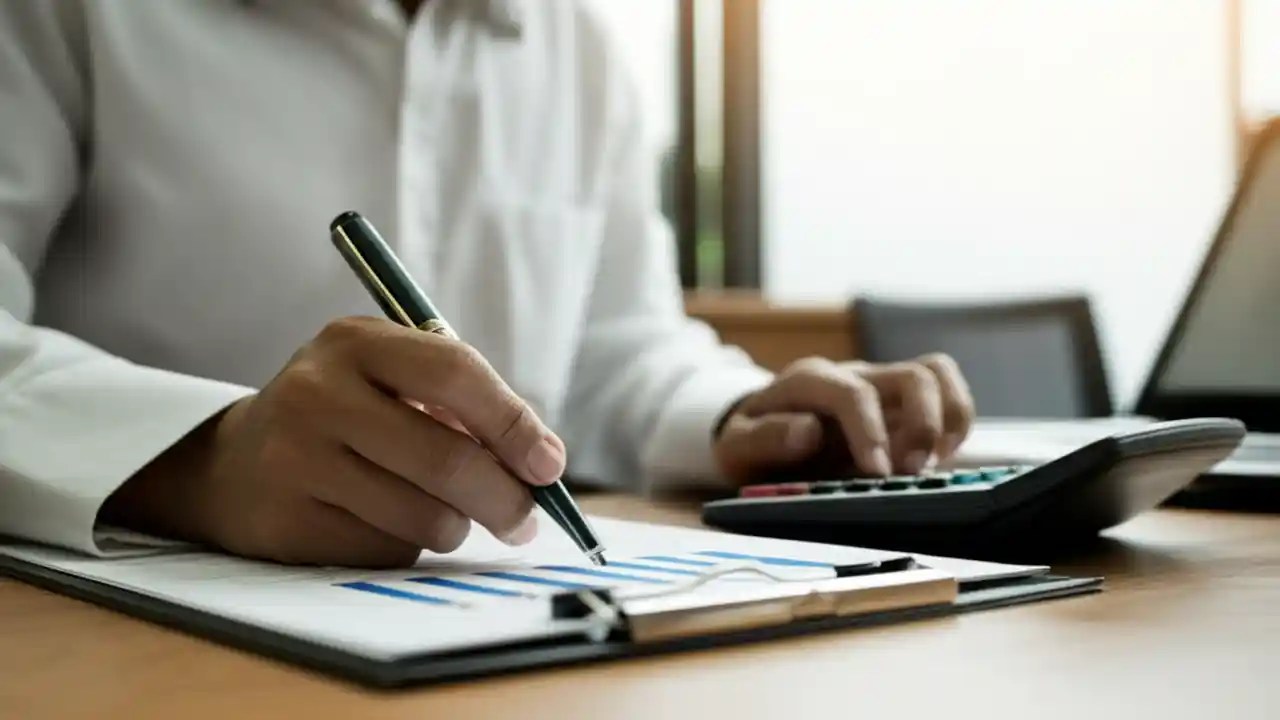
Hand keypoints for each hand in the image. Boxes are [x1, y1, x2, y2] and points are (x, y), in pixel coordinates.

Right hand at [101, 317, 565, 567]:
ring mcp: (295, 459)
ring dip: (454, 525)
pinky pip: (386, 550)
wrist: (236, 464)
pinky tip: (379, 522)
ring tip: (441, 512)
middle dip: (505, 498)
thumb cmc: (347, 416)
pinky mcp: (287, 523)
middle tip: (526, 519)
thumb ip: (463, 407)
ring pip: (423, 515)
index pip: (455, 374)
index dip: (514, 422)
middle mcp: (318, 392)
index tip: (549, 464)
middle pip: (446, 457)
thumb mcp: (391, 381)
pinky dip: (406, 545)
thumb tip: (543, 462)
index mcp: (356, 342)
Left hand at [713, 354, 975, 483]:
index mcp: (809, 381)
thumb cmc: (748, 441)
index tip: (878, 474)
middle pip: (913, 375)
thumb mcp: (735, 447)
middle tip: (910, 474)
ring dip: (948, 420)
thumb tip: (807, 430)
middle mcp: (852, 374)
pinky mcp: (900, 401)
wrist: (756, 430)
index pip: (852, 393)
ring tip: (931, 464)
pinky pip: (944, 391)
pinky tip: (937, 459)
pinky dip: (954, 423)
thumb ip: (763, 438)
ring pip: (937, 374)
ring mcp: (880, 385)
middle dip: (922, 427)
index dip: (871, 432)